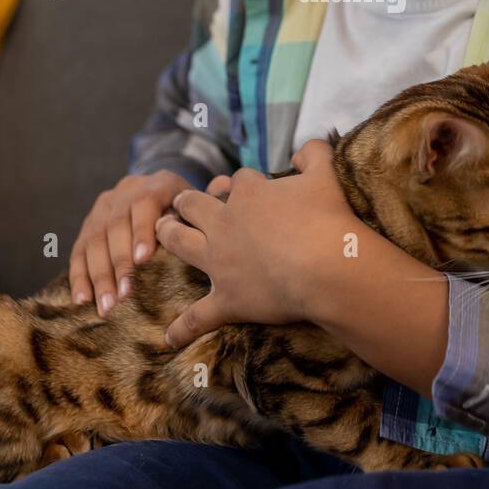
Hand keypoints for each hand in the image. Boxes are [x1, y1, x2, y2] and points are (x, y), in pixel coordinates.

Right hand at [69, 170, 196, 314]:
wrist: (166, 194)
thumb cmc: (192, 211)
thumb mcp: (201, 206)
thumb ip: (207, 206)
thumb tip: (221, 192)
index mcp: (157, 184)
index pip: (144, 203)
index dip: (142, 231)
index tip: (143, 260)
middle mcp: (126, 190)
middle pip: (115, 225)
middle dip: (118, 264)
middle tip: (123, 296)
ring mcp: (105, 206)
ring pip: (94, 240)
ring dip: (99, 276)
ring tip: (107, 306)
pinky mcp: (89, 224)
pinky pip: (79, 250)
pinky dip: (80, 276)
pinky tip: (82, 300)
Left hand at [157, 140, 356, 347]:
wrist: (328, 266)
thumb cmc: (328, 219)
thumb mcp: (326, 174)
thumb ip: (314, 153)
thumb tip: (303, 150)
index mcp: (250, 195)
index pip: (237, 182)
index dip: (239, 184)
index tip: (241, 186)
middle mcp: (226, 224)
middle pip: (195, 205)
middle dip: (187, 202)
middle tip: (181, 203)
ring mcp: (221, 262)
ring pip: (181, 243)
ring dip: (168, 236)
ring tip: (159, 233)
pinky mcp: (227, 298)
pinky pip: (198, 316)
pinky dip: (183, 328)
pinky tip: (168, 339)